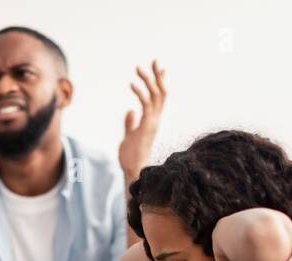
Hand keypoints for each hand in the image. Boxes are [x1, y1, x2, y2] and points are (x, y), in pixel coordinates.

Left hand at [119, 60, 166, 179]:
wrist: (133, 170)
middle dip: (159, 76)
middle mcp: (156, 119)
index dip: (160, 82)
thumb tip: (130, 111)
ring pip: (156, 96)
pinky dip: (140, 93)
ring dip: (148, 80)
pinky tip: (132, 84)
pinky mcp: (147, 126)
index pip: (160, 97)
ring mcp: (153, 122)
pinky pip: (146, 105)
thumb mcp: (129, 136)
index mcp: (153, 120)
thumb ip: (130, 123)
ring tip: (138, 68)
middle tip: (155, 60)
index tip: (159, 68)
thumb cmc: (131, 157)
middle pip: (162, 92)